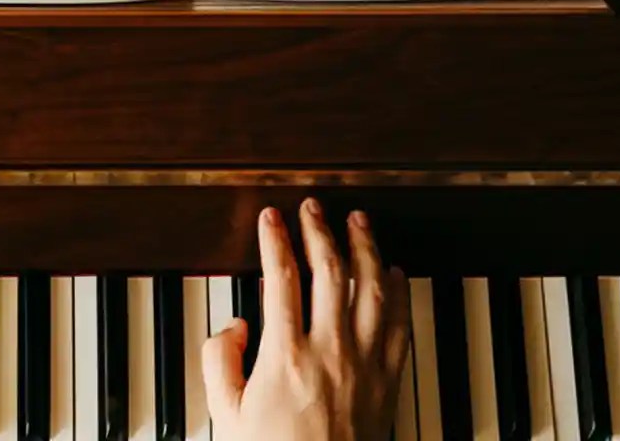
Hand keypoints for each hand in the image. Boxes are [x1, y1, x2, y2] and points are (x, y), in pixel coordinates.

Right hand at [203, 199, 410, 440]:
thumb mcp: (225, 412)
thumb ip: (218, 360)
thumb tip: (234, 323)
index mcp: (285, 356)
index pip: (281, 279)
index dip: (276, 241)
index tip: (271, 218)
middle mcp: (329, 351)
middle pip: (330, 272)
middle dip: (320, 230)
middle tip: (313, 207)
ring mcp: (364, 363)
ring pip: (372, 289)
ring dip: (366, 248)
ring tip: (360, 222)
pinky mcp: (388, 380)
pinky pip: (401, 324)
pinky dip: (400, 292)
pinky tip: (395, 272)